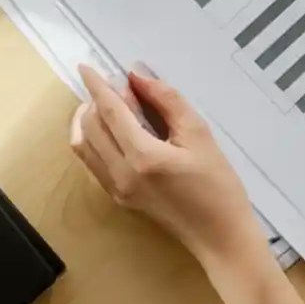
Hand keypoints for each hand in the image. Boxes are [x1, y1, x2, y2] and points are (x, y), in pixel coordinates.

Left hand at [70, 65, 261, 263]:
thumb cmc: (218, 186)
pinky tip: (112, 129)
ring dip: (89, 120)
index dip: (96, 86)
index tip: (85, 66)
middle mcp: (121, 174)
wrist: (220, 237)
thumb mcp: (199, 134)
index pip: (109, 112)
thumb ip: (167, 101)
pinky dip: (93, 140)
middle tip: (118, 85)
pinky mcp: (118, 198)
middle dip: (96, 100)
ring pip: (84, 146)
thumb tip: (138, 76)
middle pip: (90, 127)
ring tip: (110, 104)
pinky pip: (92, 162)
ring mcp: (116, 189)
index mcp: (143, 157)